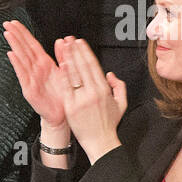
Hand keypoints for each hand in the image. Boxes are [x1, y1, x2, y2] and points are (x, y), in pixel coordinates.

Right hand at [3, 20, 70, 129]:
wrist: (62, 115)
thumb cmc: (62, 95)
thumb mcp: (65, 71)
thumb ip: (62, 55)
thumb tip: (61, 40)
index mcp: (44, 64)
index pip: (31, 44)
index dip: (23, 33)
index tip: (15, 22)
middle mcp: (36, 70)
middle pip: (24, 48)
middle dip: (15, 35)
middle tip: (7, 24)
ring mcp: (31, 79)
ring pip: (22, 59)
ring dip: (14, 45)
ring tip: (8, 34)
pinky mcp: (30, 90)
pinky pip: (23, 75)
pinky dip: (17, 65)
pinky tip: (12, 55)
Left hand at [58, 37, 125, 161]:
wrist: (100, 142)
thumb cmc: (109, 124)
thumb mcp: (121, 103)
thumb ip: (119, 86)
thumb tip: (110, 74)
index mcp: (105, 90)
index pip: (94, 66)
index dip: (86, 52)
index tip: (80, 42)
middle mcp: (94, 92)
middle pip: (84, 67)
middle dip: (76, 51)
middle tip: (70, 39)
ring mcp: (82, 100)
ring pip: (75, 75)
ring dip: (69, 58)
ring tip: (64, 47)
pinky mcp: (72, 107)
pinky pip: (66, 88)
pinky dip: (64, 76)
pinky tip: (61, 65)